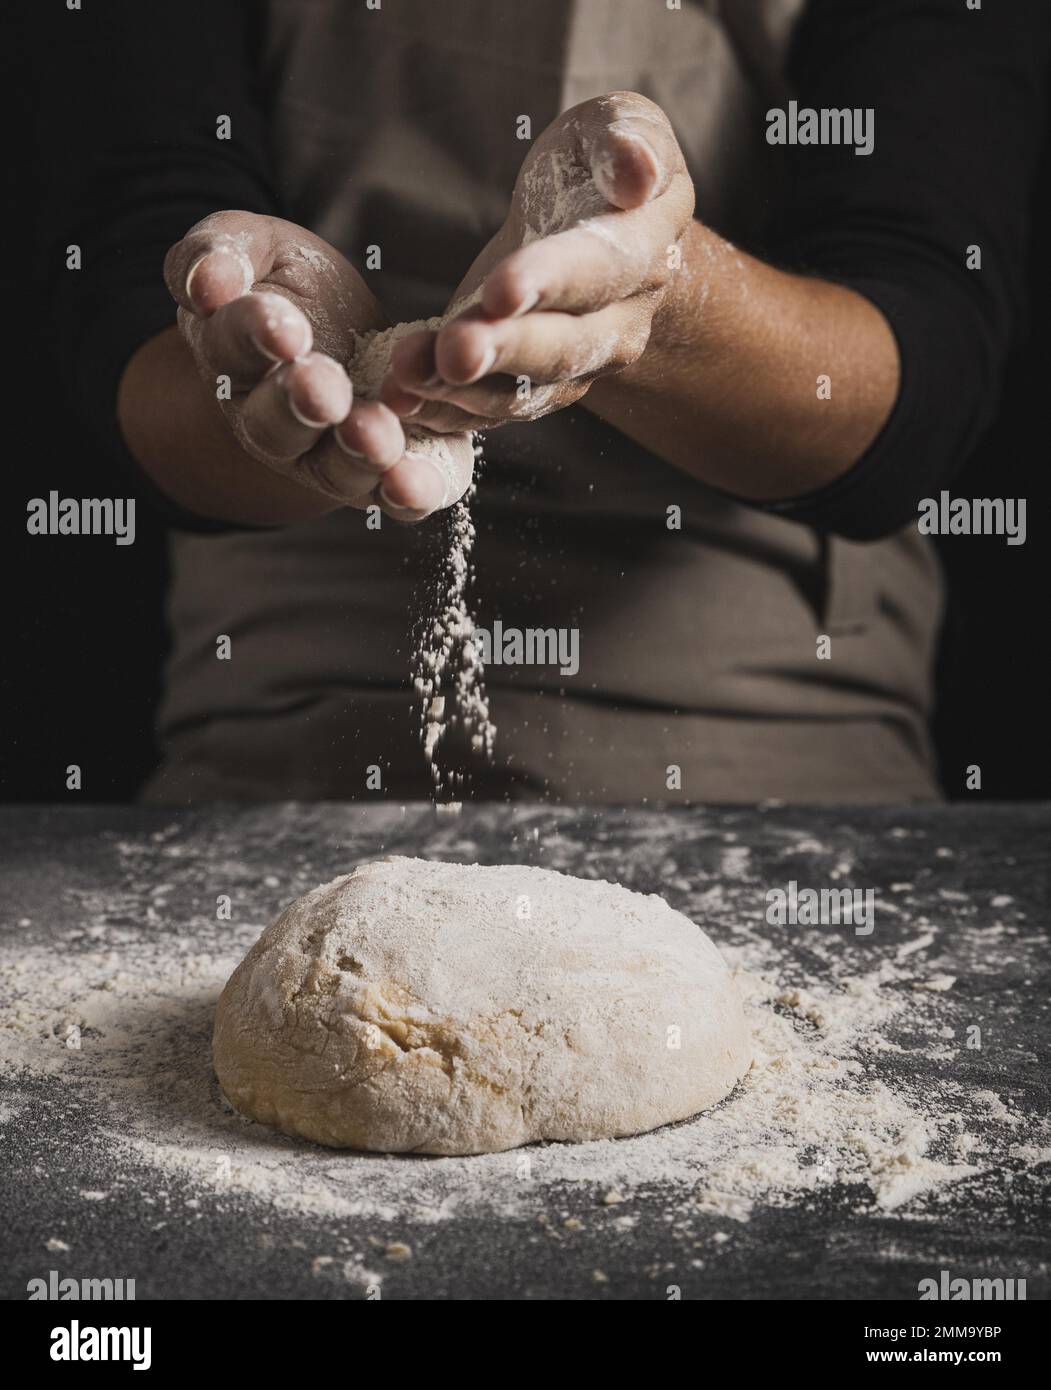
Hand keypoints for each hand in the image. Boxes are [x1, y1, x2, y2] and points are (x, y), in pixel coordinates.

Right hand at [163, 211, 473, 519]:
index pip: (232, 345)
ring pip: (334, 467)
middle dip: (299, 407)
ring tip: (377, 436)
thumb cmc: (292, 287)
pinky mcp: (387, 473)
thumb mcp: (256, 248)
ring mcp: (326, 456)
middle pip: (275, 424)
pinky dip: (408, 493)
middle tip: (323, 390)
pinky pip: (394, 495)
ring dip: (355, 455)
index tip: (284, 328)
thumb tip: (206, 284)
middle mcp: (272, 421)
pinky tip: (414, 484)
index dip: (252, 335)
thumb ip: (222, 252)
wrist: (348, 337)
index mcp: (233, 358)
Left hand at [380, 93, 693, 433]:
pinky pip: (490, 410)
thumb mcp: (615, 129)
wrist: (600, 238)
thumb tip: (638, 171)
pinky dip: (443, 410)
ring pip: (522, 391)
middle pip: (562, 347)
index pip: (599, 269)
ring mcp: (578, 368)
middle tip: (455, 354)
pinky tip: (396, 400)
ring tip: (407, 376)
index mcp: (644, 252)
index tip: (501, 288)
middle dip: (505, 350)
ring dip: (463, 389)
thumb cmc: (598, 170)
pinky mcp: (532, 389)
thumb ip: (626, 140)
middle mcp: (620, 324)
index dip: (550, 281)